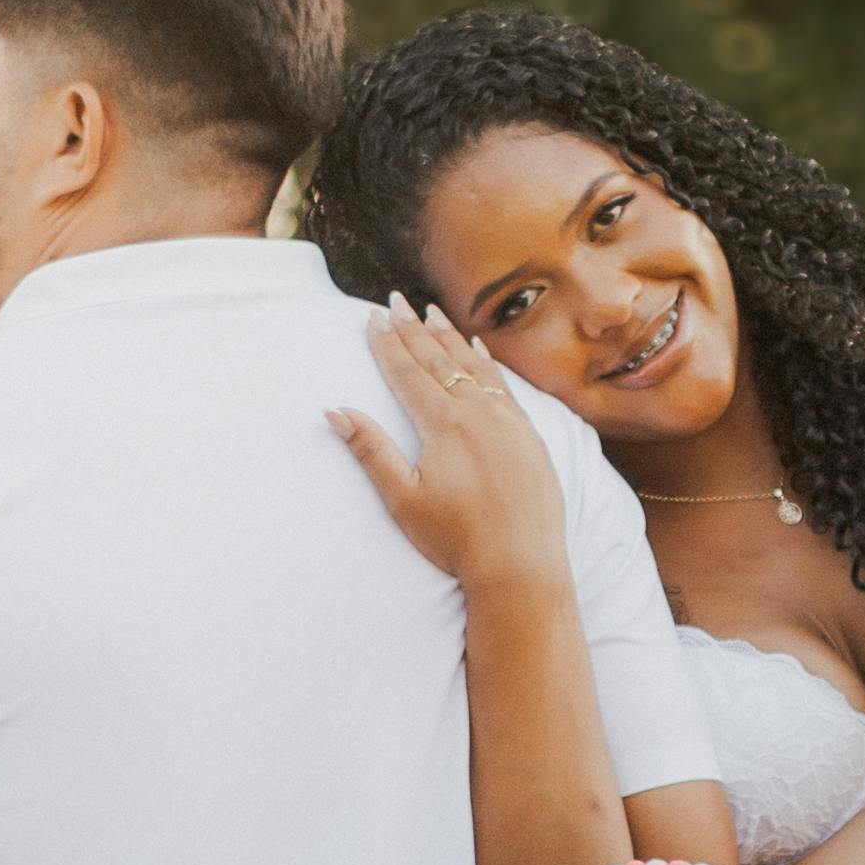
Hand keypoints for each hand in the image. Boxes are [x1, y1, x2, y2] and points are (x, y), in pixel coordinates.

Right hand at [327, 298, 568, 596]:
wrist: (523, 564)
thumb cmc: (457, 539)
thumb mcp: (404, 498)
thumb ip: (371, 450)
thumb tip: (335, 410)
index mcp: (444, 425)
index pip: (407, 373)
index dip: (386, 345)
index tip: (372, 318)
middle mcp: (478, 412)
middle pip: (438, 361)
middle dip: (412, 329)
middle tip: (395, 300)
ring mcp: (508, 420)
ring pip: (473, 366)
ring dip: (448, 337)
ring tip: (431, 312)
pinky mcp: (529, 434)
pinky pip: (503, 384)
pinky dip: (486, 362)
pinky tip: (478, 348)